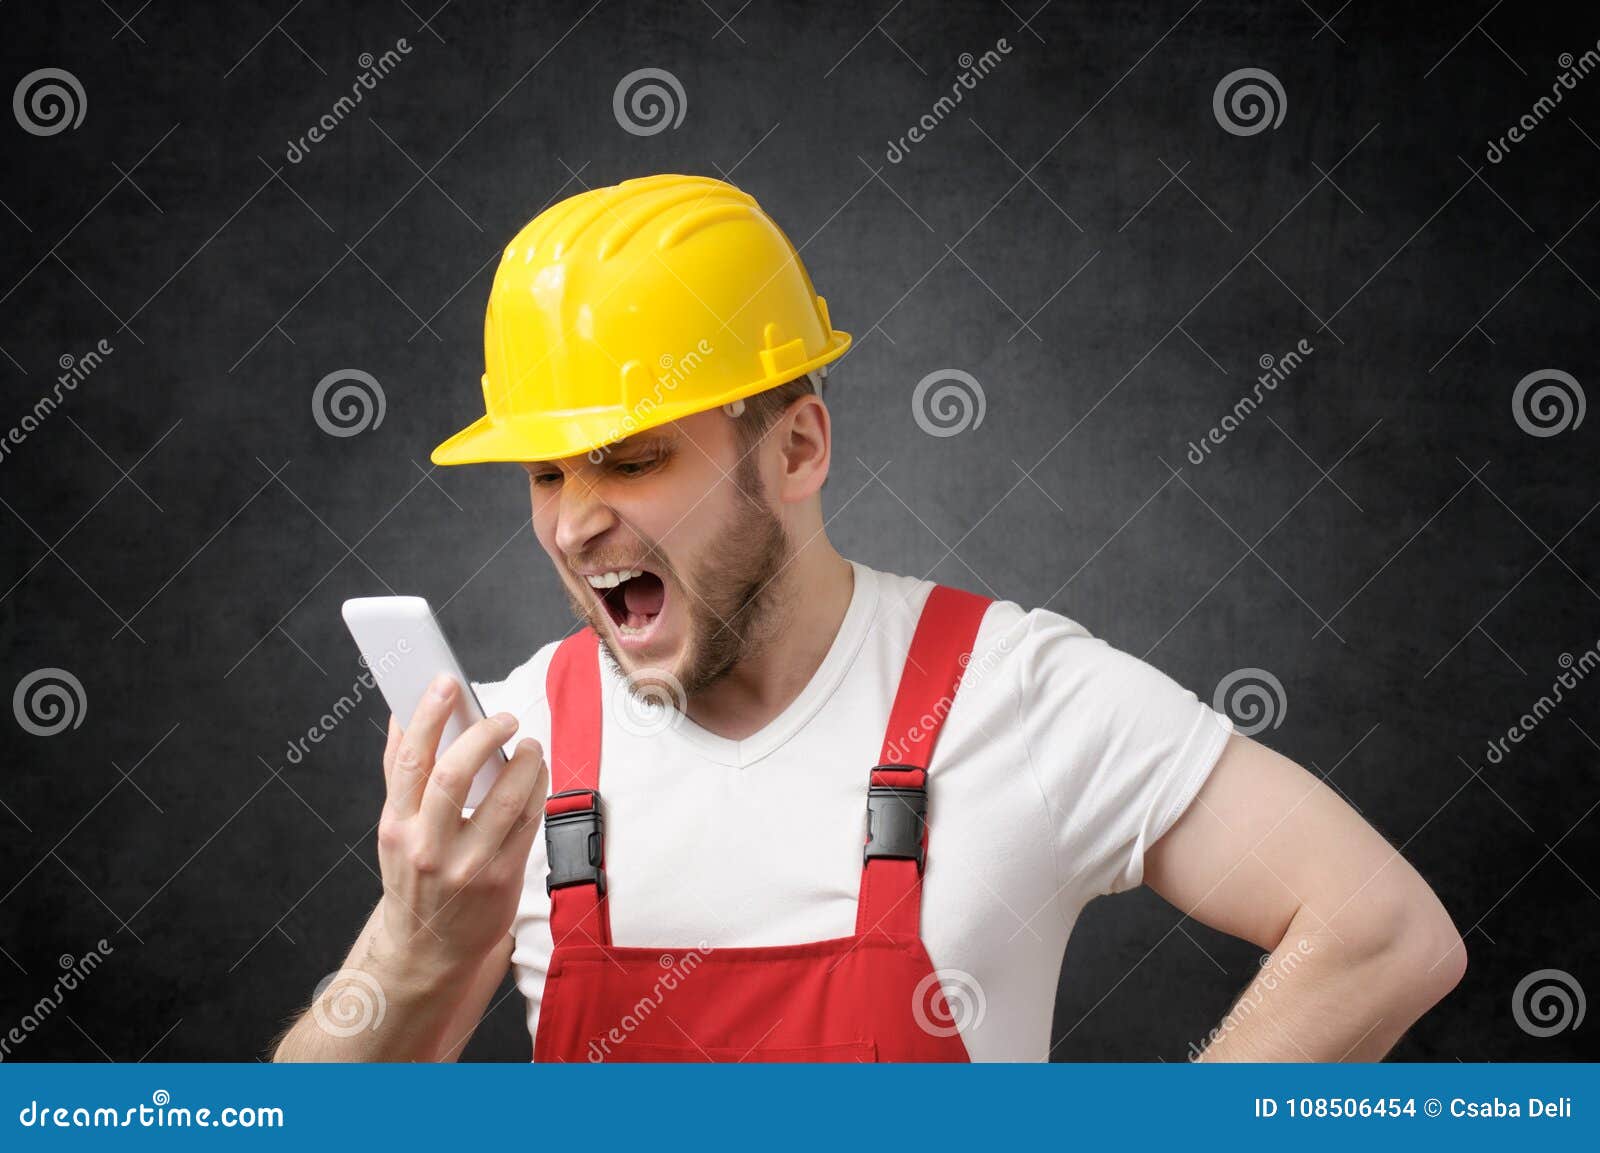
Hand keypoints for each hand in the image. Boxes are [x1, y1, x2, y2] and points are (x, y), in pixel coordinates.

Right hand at [373, 674, 547, 980]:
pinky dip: (537, 788)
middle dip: (484, 734)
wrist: (428, 950)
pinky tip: (536, 773)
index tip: (447, 683)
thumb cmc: (415, 877)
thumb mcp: (394, 829)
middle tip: (503, 717)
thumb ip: (400, 773)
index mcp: (395, 826)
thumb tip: (400, 714)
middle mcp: (427, 847)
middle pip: (455, 774)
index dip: (429, 715)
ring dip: (524, 760)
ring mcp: (467, 865)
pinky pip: (528, 821)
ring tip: (528, 745)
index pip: (411, 760)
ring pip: (504, 797)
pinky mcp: (501, 878)